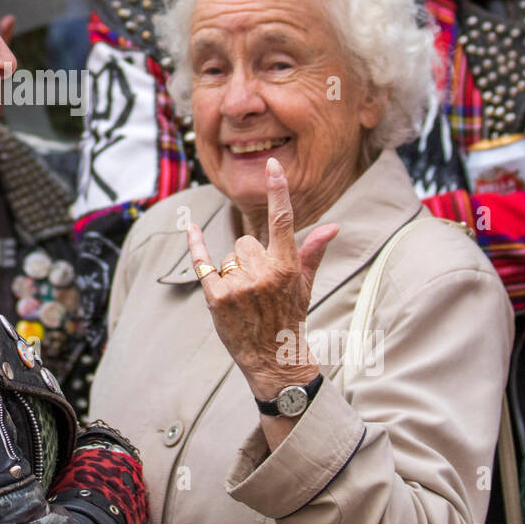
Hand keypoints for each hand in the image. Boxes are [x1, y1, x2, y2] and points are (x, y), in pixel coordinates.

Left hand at [187, 157, 337, 399]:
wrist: (274, 359)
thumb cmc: (290, 317)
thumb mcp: (304, 285)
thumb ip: (313, 251)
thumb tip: (334, 226)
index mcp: (287, 266)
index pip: (282, 220)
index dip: (278, 191)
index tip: (272, 164)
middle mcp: (263, 274)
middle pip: (245, 242)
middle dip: (249, 259)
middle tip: (259, 288)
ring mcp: (238, 286)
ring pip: (228, 257)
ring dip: (233, 272)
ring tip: (246, 299)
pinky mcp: (216, 298)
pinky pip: (201, 263)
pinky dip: (196, 247)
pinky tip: (190, 228)